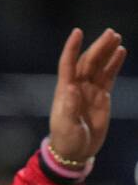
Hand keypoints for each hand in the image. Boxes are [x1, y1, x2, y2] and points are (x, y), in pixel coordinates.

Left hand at [49, 27, 125, 162]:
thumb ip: (70, 107)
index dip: (72, 48)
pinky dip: (113, 64)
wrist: (75, 151)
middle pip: (87, 62)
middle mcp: (76, 86)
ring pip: (99, 66)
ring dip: (106, 51)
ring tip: (116, 37)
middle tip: (111, 33)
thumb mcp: (67, 125)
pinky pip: (108, 76)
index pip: (68, 64)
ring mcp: (89, 90)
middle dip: (98, 47)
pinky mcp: (101, 96)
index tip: (77, 32)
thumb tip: (71, 87)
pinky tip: (120, 52)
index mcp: (65, 91)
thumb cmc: (67, 139)